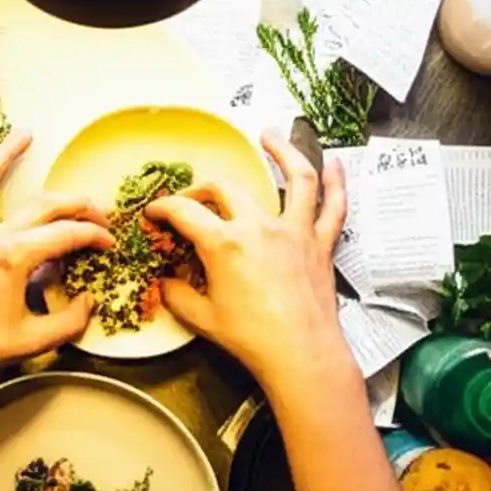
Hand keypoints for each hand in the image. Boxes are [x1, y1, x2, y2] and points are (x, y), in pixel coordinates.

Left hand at [0, 130, 113, 386]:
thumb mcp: (35, 339)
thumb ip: (70, 320)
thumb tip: (90, 303)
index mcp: (15, 257)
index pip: (67, 236)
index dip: (94, 237)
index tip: (108, 243)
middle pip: (40, 205)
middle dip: (74, 203)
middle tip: (93, 207)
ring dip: (2, 154)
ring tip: (22, 135)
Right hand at [144, 132, 356, 388]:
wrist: (300, 355)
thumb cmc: (251, 339)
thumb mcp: (202, 318)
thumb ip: (177, 295)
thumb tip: (165, 282)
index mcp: (225, 243)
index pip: (185, 212)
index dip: (163, 208)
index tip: (154, 212)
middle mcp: (260, 226)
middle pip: (227, 188)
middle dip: (203, 188)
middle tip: (193, 198)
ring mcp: (296, 231)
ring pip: (296, 178)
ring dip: (284, 151)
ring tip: (271, 135)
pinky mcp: (321, 244)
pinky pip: (333, 206)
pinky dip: (337, 182)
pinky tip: (336, 164)